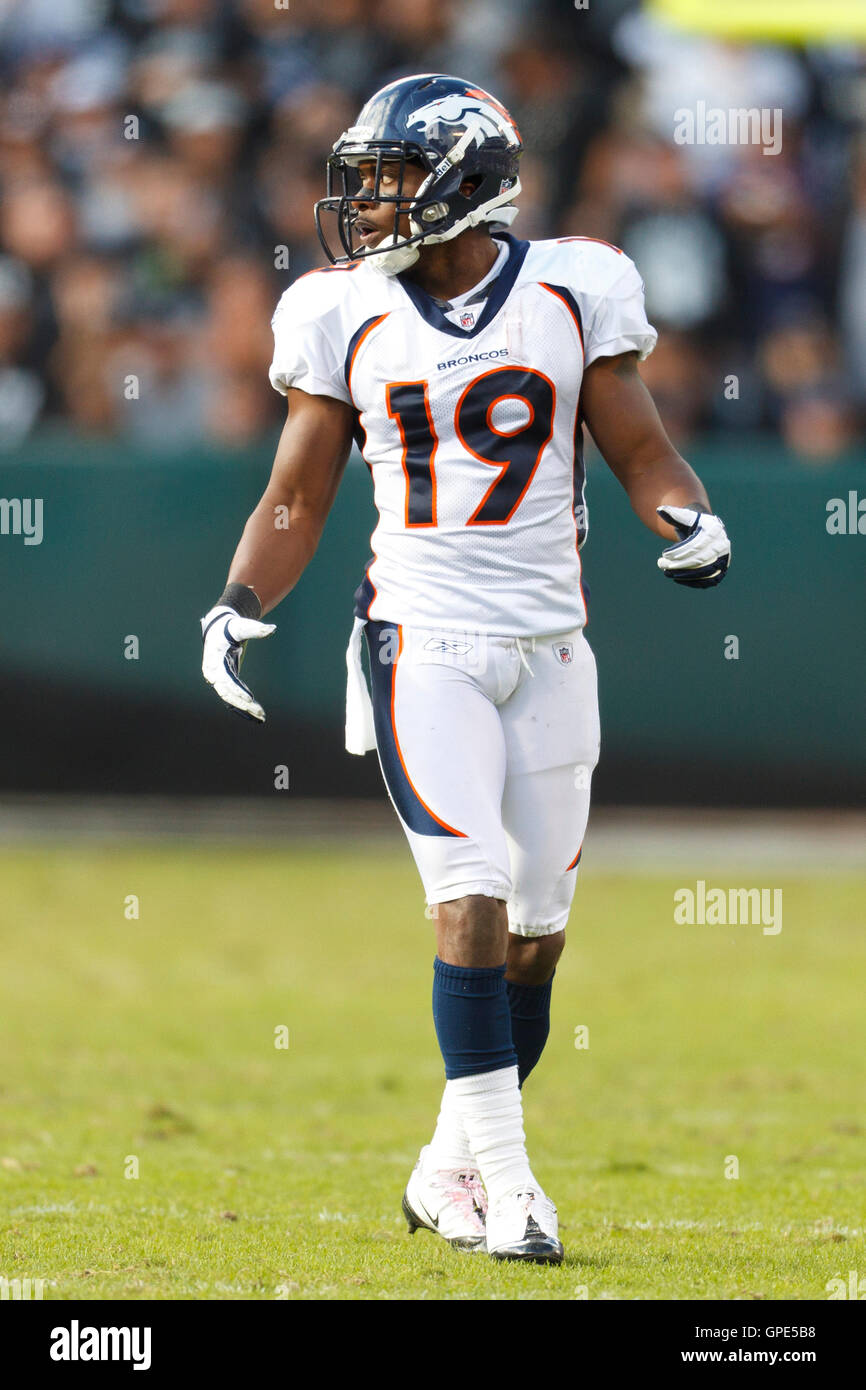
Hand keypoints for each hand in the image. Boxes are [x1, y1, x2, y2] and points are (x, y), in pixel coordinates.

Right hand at [201, 605, 275, 721]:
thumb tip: (272, 629)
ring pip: (230, 698)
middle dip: (242, 704)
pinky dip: (244, 705)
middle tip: (260, 713)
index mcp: (213, 661)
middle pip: (227, 693)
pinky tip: (256, 713)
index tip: (250, 698)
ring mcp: (218, 679)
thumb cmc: (229, 627)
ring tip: (261, 717)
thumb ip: (256, 629)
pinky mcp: (225, 681)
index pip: (224, 680)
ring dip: (244, 709)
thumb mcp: (241, 627)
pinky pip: (233, 696)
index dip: (236, 690)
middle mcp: (213, 673)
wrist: (218, 628)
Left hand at [656, 506, 729, 587]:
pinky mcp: (722, 571)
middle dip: (679, 564)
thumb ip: (673, 514)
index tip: (664, 554)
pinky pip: (708, 580)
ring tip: (667, 573)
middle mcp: (723, 544)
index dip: (679, 551)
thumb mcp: (685, 517)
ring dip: (684, 575)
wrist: (709, 533)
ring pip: (705, 572)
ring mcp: (725, 559)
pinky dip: (692, 582)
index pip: (696, 544)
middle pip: (700, 559)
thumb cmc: (694, 524)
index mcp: (714, 529)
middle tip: (661, 565)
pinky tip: (677, 578)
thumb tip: (660, 510)